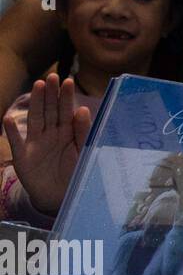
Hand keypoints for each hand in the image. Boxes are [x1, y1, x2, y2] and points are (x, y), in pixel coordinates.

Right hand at [2, 74, 92, 214]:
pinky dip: (12, 132)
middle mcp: (51, 135)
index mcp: (67, 133)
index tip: (67, 81)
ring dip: (36, 104)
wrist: (59, 197)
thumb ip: (82, 132)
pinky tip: (8, 118)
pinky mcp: (23, 157)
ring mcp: (36, 144)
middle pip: (50, 111)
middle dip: (50, 94)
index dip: (66, 97)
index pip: (67, 111)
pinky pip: (16, 143)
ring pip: (35, 120)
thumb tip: (83, 109)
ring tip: (37, 86)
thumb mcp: (82, 152)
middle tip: (51, 77)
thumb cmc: (74, 173)